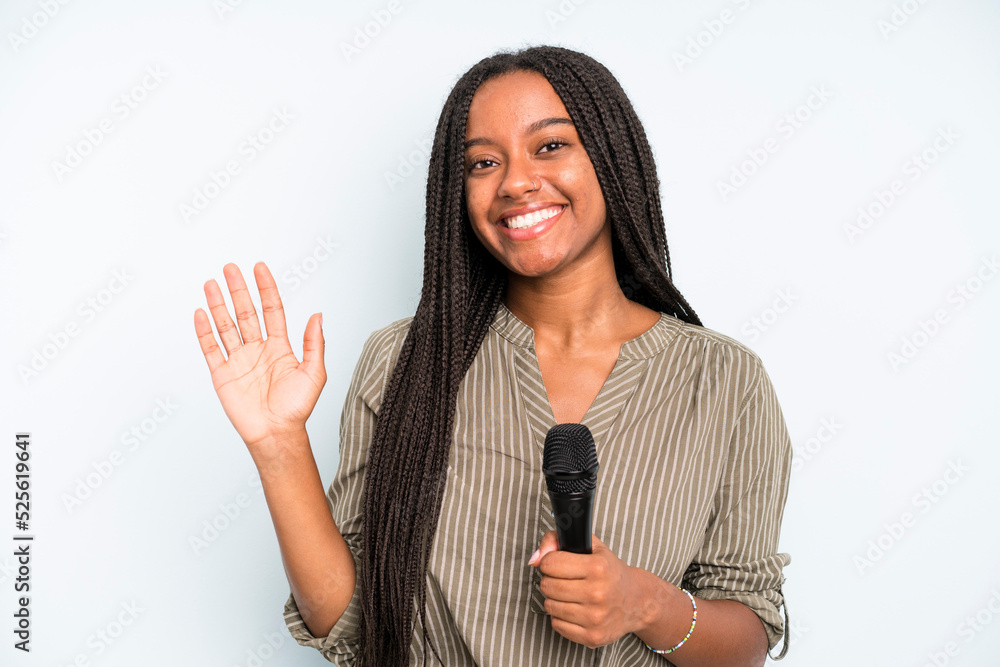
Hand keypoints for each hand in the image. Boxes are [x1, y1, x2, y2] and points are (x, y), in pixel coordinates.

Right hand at [194, 262, 325, 460]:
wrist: (276, 433)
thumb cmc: (297, 408)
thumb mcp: (314, 373)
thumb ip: (314, 343)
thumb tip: (317, 315)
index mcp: (279, 347)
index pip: (271, 310)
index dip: (266, 288)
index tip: (260, 268)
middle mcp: (257, 349)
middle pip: (246, 312)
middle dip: (238, 290)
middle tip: (230, 267)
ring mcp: (238, 360)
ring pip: (226, 326)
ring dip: (218, 304)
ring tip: (211, 283)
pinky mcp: (222, 374)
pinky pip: (211, 348)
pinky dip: (204, 331)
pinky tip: (201, 313)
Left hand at [529, 530, 647, 648]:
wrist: (637, 601)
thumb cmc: (610, 571)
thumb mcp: (590, 546)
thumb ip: (558, 540)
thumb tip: (534, 559)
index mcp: (598, 567)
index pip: (550, 563)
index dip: (550, 561)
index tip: (558, 563)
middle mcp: (597, 593)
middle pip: (547, 586)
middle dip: (551, 580)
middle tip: (564, 579)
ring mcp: (595, 618)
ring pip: (550, 606)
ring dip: (555, 599)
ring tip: (570, 594)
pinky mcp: (592, 637)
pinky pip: (557, 625)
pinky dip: (560, 617)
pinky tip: (574, 609)